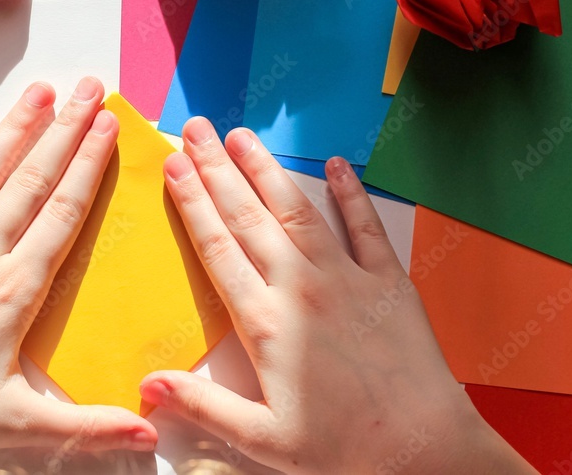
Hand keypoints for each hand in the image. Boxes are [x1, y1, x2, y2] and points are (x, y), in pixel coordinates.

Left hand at [0, 77, 156, 462]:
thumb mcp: (17, 424)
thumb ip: (87, 425)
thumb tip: (149, 434)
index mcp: (14, 289)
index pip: (63, 212)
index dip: (89, 165)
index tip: (108, 125)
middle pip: (31, 180)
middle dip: (64, 130)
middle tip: (87, 87)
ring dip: (12, 131)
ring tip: (37, 91)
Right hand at [139, 119, 535, 473]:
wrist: (425, 449)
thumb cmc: (344, 449)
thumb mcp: (264, 439)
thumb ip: (204, 407)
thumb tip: (147, 386)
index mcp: (266, 323)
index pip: (218, 248)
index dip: (193, 203)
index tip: (175, 166)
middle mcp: (300, 287)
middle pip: (248, 217)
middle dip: (218, 169)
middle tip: (195, 129)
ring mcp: (347, 278)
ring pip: (297, 211)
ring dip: (266, 170)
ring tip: (241, 135)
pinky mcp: (387, 281)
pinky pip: (365, 227)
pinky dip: (350, 193)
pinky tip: (335, 164)